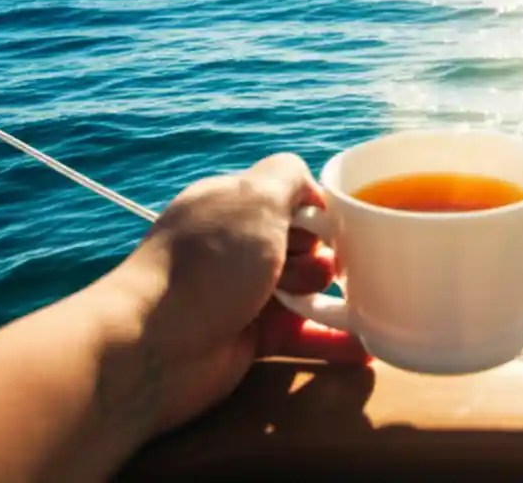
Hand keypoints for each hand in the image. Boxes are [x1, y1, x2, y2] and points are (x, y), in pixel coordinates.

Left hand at [92, 153, 366, 435]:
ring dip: (334, 298)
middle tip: (308, 273)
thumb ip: (288, 176)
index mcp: (232, 205)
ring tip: (346, 306)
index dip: (317, 213)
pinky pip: (302, 335)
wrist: (154, 347)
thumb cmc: (208, 264)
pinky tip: (368, 347)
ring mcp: (243, 293)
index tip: (330, 228)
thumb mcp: (253, 198)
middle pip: (304, 245)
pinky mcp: (251, 339)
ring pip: (307, 290)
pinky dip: (333, 340)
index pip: (291, 198)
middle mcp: (237, 246)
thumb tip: (312, 186)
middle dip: (323, 257)